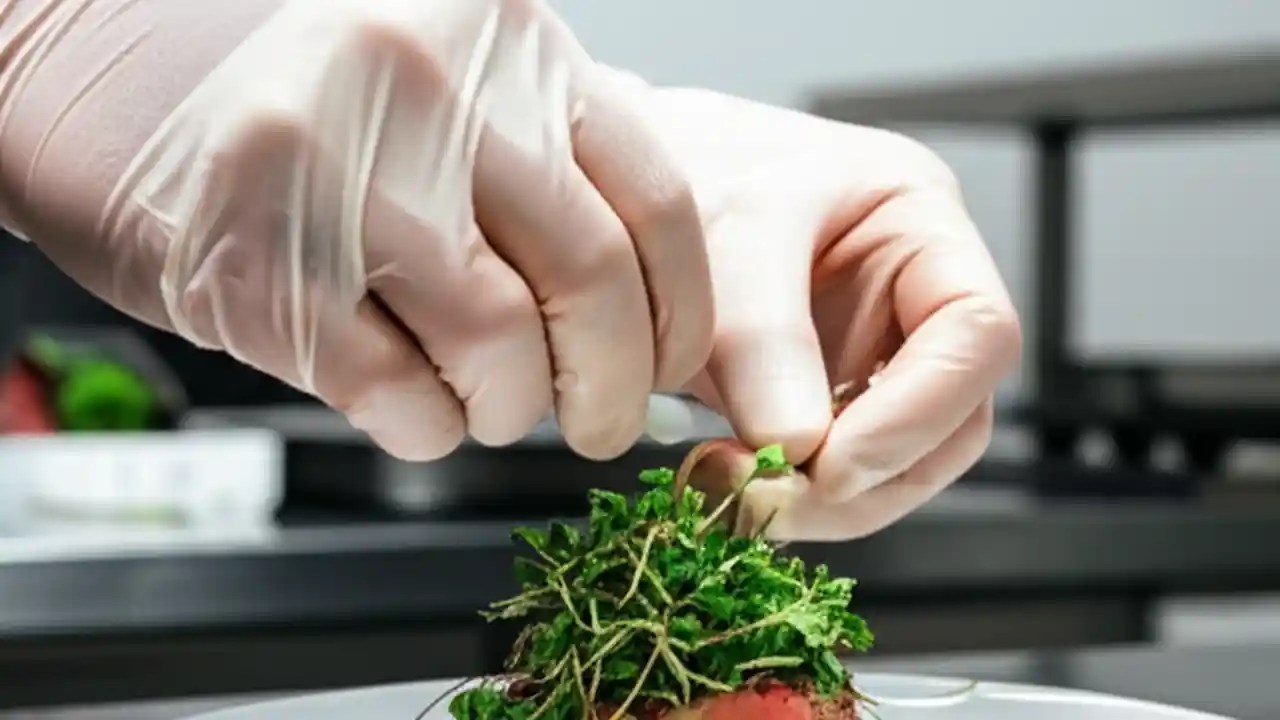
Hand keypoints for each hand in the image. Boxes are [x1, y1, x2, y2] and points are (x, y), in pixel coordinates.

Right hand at [0, 0, 711, 460]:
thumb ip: (542, 167)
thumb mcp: (448, 84)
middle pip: (592, 284)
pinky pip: (397, 397)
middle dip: (613, 387)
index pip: (656, 200)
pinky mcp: (262, 273)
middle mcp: (435, 92)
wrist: (100, 70)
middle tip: (599, 422)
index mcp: (508, 44)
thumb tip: (638, 305)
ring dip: (506, 410)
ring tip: (482, 403)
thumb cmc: (299, 96)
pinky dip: (426, 427)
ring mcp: (342, 179)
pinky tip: (410, 404)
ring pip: (500, 351)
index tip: (669, 362)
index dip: (678, 309)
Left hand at [632, 82, 1021, 539]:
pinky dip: (791, 492)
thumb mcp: (725, 238)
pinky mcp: (817, 395)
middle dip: (870, 478)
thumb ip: (763, 340)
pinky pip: (833, 467)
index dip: (919, 413)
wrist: (617, 191)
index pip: (977, 333)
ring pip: (897, 461)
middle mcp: (910, 294)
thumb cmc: (683, 170)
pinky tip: (730, 484)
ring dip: (826, 500)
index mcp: (919, 222)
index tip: (833, 463)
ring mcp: (866, 351)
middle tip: (772, 499)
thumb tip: (795, 449)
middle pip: (952, 420)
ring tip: (737, 493)